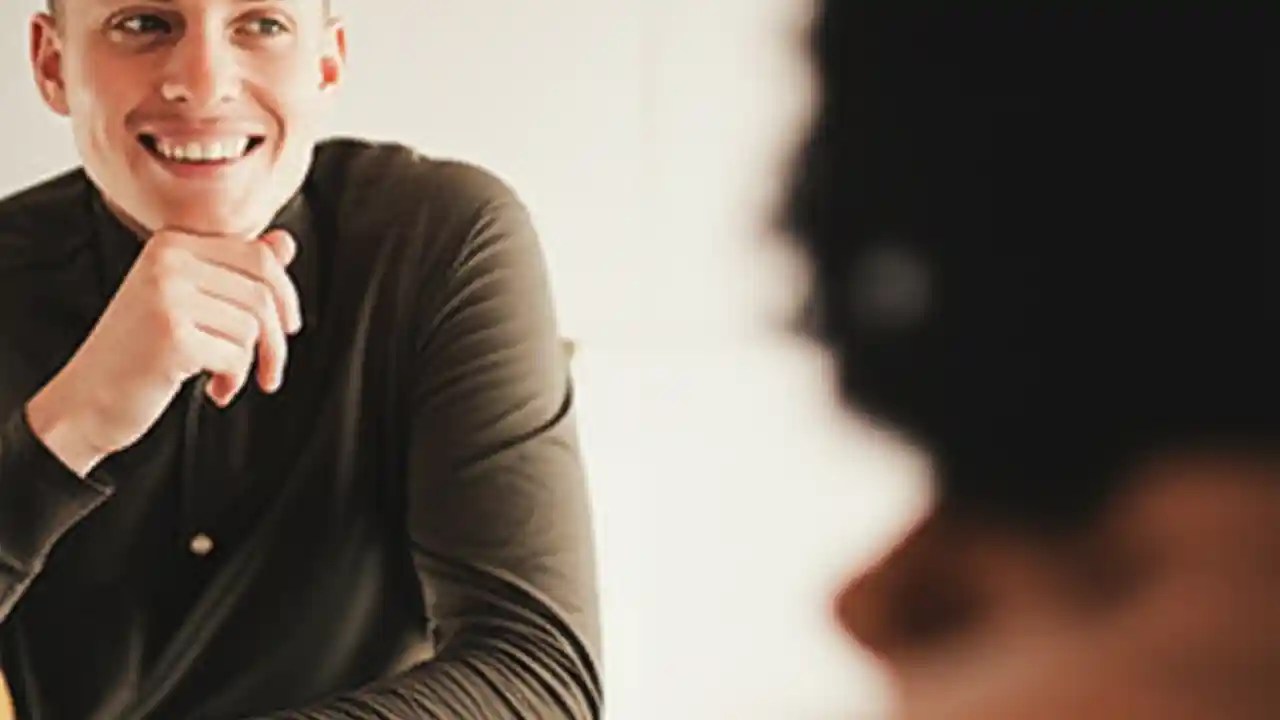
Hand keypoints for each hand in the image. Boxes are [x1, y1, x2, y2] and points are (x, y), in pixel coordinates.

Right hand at [26, 228, 301, 474]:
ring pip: (253, 326)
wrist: (86, 400)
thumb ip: (238, 271)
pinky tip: (214, 391)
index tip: (288, 328)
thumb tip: (287, 241)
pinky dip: (233, 379)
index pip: (260, 256)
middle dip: (276, 339)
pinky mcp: (171, 334)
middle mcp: (168, 260)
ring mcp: (166, 295)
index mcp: (173, 244)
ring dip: (250, 364)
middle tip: (270, 370)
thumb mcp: (192, 303)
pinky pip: (237, 355)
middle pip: (263, 292)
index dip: (286, 296)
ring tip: (225, 379)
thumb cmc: (143, 353)